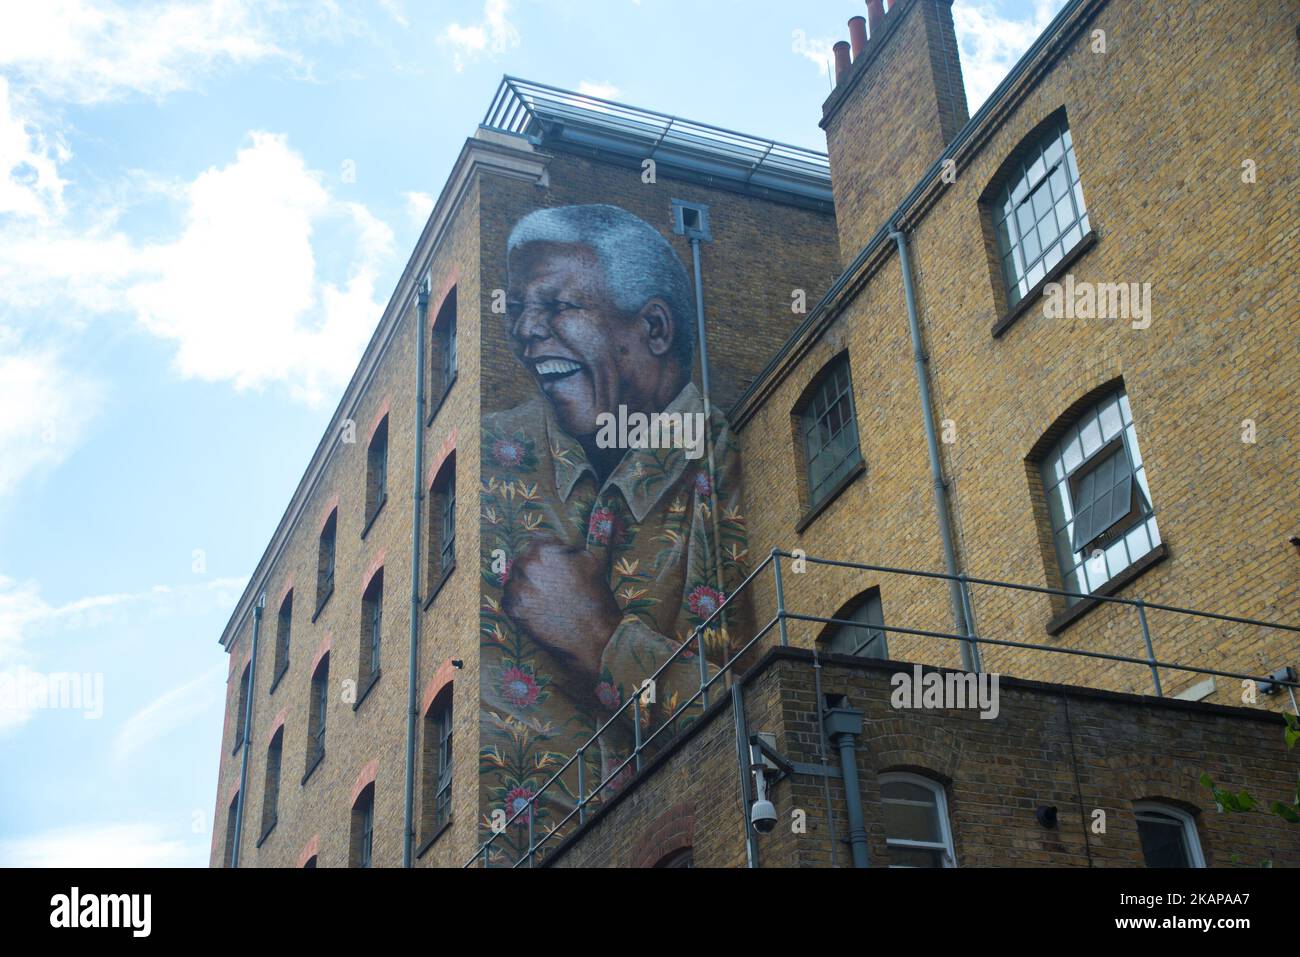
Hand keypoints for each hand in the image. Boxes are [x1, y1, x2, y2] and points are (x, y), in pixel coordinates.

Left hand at [502, 539, 622, 684]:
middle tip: (549, 582)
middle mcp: (526, 567)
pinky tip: (536, 607)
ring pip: (514, 579)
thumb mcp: (588, 560)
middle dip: (535, 568)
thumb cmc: (595, 596)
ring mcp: (517, 590)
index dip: (549, 551)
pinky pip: (509, 598)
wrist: (593, 636)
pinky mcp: (513, 611)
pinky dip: (520, 601)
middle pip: (523, 560)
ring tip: (544, 597)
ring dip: (525, 584)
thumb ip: (568, 547)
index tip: (553, 561)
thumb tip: (556, 545)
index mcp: (545, 551)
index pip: (537, 541)